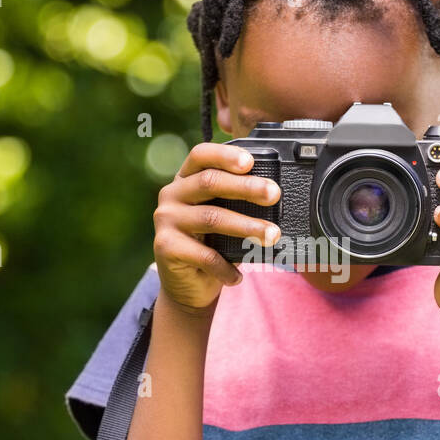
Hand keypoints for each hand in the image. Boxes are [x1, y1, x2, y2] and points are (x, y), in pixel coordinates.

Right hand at [152, 143, 281, 312]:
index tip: (251, 162)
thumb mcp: (224, 216)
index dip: (225, 155)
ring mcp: (166, 220)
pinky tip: (238, 276)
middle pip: (209, 182)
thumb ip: (238, 201)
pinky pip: (204, 255)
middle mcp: (172, 195)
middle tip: (274, 194)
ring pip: (211, 218)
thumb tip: (275, 195)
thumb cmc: (213, 244)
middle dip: (246, 187)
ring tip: (272, 236)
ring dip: (246, 227)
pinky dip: (226, 266)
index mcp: (186, 179)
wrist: (188, 285)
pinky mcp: (164, 246)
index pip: (201, 155)